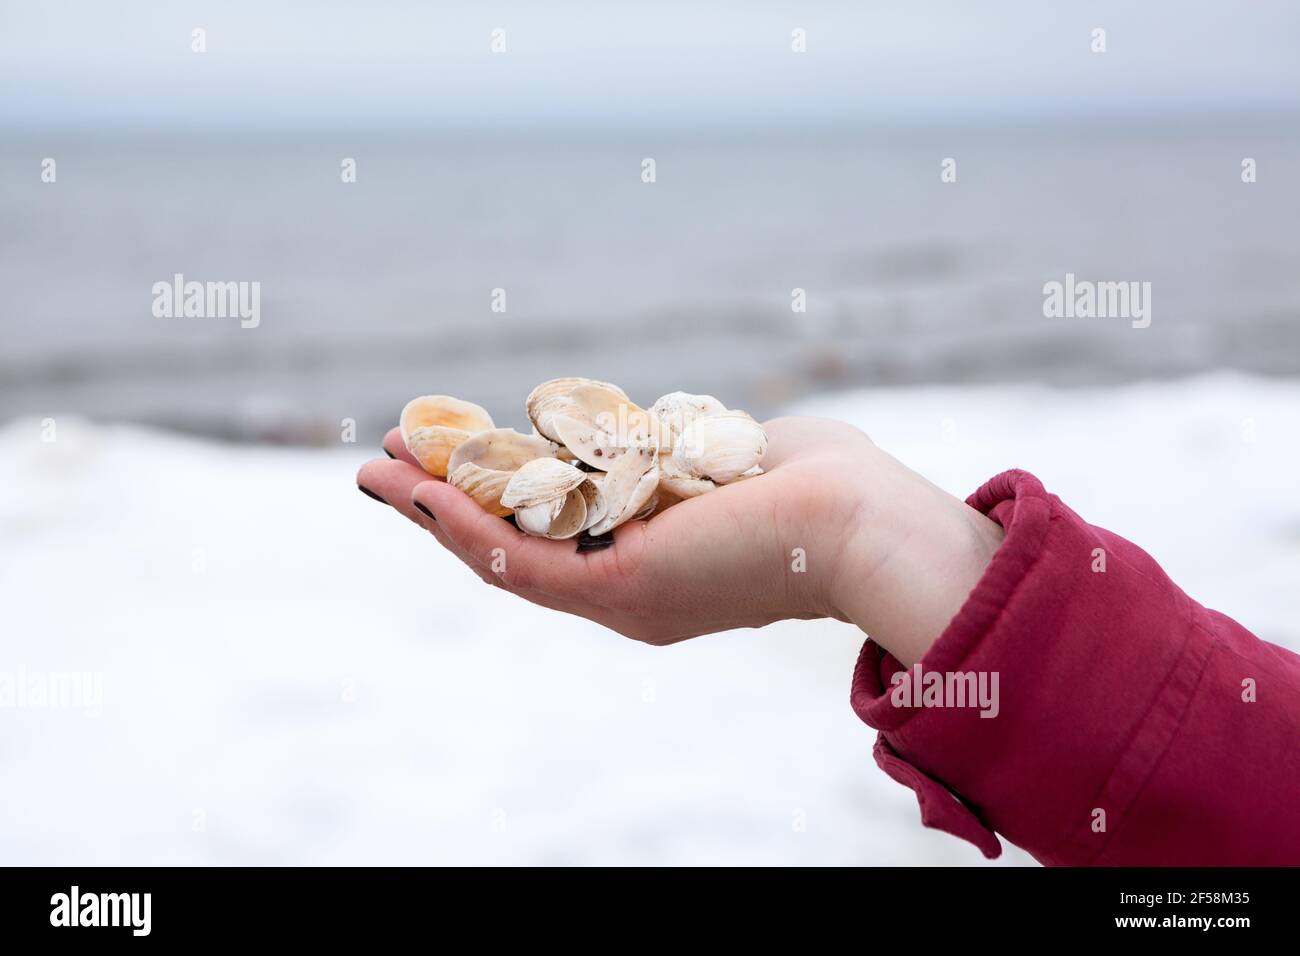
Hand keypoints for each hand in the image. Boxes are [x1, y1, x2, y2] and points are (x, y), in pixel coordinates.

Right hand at [356, 416, 1002, 661]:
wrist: (869, 521)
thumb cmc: (826, 486)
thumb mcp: (734, 460)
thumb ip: (688, 453)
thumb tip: (677, 434)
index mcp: (655, 563)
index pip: (555, 532)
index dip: (495, 496)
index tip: (454, 456)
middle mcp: (629, 591)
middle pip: (515, 547)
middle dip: (446, 507)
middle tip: (388, 467)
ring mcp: (622, 596)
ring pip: (504, 557)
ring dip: (435, 515)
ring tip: (376, 473)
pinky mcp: (623, 587)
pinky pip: (524, 560)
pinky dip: (467, 527)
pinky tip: (424, 494)